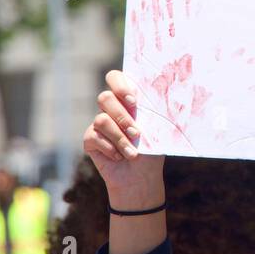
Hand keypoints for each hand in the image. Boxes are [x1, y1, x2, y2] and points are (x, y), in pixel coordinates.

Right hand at [83, 70, 165, 209]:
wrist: (140, 176)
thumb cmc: (152, 149)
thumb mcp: (156, 128)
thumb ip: (153, 109)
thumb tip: (165, 92)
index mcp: (127, 100)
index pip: (116, 78)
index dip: (120, 84)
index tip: (134, 101)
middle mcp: (111, 108)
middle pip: (104, 97)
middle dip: (121, 115)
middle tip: (136, 131)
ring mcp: (98, 123)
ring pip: (101, 119)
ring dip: (120, 138)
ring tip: (132, 152)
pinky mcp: (89, 139)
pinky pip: (93, 136)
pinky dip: (110, 149)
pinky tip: (119, 156)